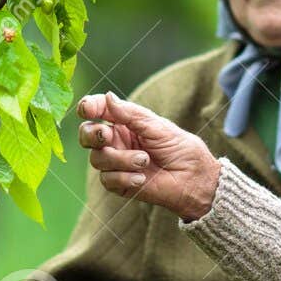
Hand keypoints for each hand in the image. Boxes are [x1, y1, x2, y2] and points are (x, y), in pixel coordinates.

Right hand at [75, 92, 221, 220]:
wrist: (193, 178)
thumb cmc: (179, 148)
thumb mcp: (156, 125)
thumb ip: (130, 113)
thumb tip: (106, 97)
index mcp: (124, 123)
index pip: (98, 111)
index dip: (88, 107)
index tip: (88, 109)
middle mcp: (116, 141)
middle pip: (87, 135)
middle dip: (92, 134)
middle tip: (106, 135)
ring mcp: (116, 163)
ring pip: (97, 158)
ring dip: (120, 159)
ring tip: (144, 160)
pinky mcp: (118, 184)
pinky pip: (107, 179)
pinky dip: (124, 177)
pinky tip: (142, 178)